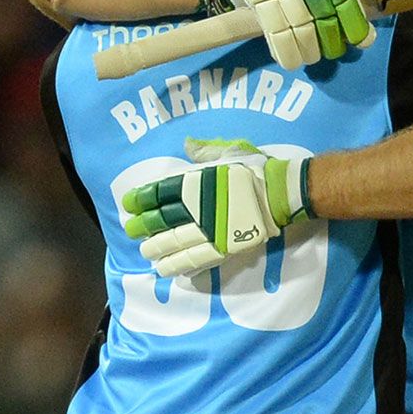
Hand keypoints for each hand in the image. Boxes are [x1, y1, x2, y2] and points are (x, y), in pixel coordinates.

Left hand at [122, 138, 313, 276]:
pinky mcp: (224, 247)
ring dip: (158, 248)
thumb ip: (206, 151)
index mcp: (198, 183)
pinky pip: (197, 260)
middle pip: (164, 220)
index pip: (162, 192)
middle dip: (145, 226)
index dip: (143, 198)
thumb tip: (187, 144)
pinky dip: (181, 265)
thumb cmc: (258, 168)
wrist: (283, 191)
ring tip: (146, 252)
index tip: (129, 203)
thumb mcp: (231, 151)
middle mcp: (199, 208)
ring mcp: (211, 230)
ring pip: (177, 243)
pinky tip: (168, 269)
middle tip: (131, 231)